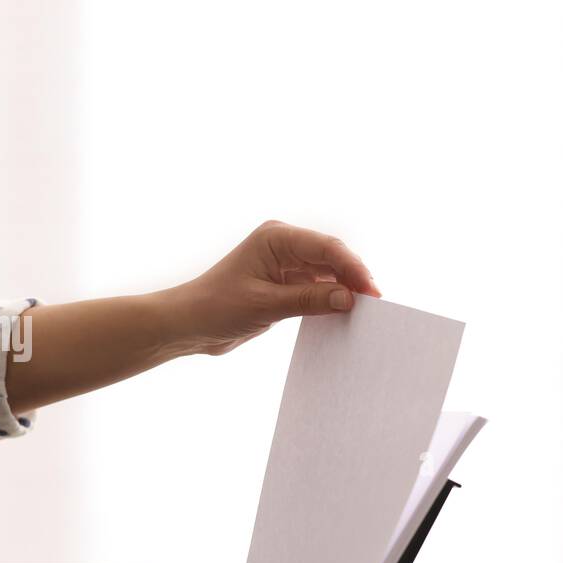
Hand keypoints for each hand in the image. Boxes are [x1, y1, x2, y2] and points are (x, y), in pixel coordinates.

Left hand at [160, 220, 380, 356]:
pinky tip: (343, 315)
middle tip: (374, 306)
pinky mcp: (284, 285)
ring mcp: (284, 265)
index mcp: (276, 237)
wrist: (188, 324)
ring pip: (327, 274)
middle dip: (353, 278)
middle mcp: (283, 245)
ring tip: (364, 313)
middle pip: (331, 257)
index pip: (326, 247)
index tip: (371, 292)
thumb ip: (308, 300)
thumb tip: (349, 298)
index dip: (353, 268)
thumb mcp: (265, 305)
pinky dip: (329, 300)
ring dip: (343, 291)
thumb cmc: (215, 307)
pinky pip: (316, 289)